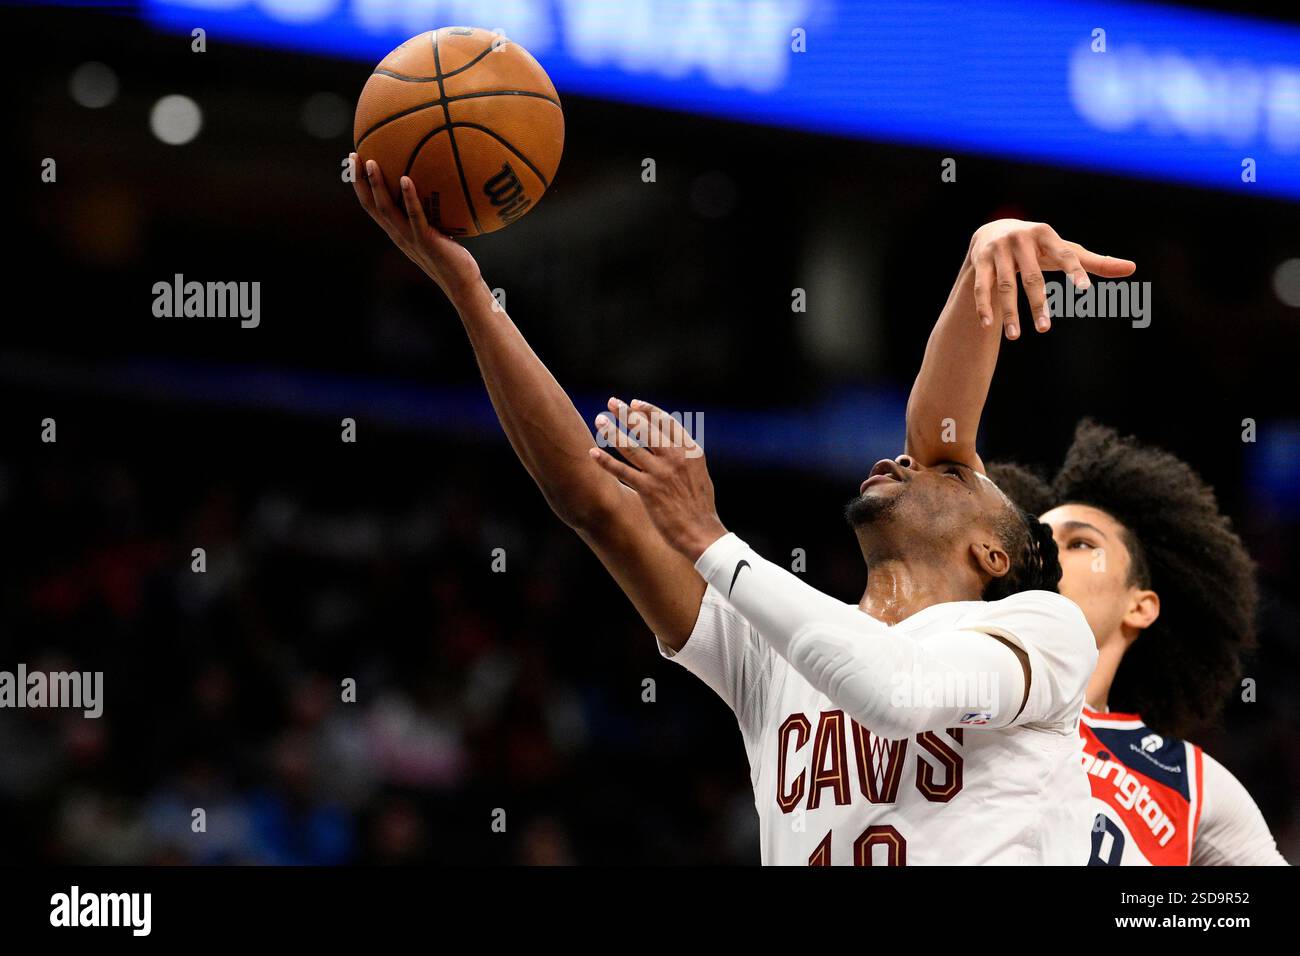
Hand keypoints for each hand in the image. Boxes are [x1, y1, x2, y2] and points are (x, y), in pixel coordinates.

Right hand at [350, 153, 482, 300]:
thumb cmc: (452, 256)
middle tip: (353, 156)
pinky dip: (409, 198)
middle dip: (359, 181)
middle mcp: (398, 235)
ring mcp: (410, 239)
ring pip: (386, 210)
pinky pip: (415, 217)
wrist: (461, 283)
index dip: (360, 186)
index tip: (355, 162)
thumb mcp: (437, 231)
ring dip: (377, 186)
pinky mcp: (426, 241)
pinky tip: (405, 179)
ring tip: (372, 163)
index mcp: (397, 232)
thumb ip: (431, 213)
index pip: (372, 206)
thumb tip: (438, 185)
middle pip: (371, 205)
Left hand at [589, 398, 727, 561]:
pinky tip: (593, 453)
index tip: (634, 403)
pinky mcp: (648, 490)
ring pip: (631, 446)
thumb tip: (670, 443)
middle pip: (646, 429)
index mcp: (691, 451)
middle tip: (612, 402)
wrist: (701, 532)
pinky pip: (622, 471)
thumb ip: (684, 456)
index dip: (648, 410)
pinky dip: (606, 461)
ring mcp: (660, 474)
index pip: (667, 422)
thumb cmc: (700, 506)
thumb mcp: (698, 473)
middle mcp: (675, 458)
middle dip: (626, 414)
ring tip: (600, 420)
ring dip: (612, 432)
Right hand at [967, 220, 1135, 339]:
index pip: (1064, 255)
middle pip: (1031, 277)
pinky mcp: (979, 261)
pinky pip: (982, 287)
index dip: (1074, 271)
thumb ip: (1094, 262)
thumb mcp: (1063, 250)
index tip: (1085, 290)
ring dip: (1010, 312)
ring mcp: (998, 250)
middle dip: (1037, 304)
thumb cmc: (1038, 246)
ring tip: (1016, 337)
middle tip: (1045, 329)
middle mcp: (1021, 239)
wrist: (993, 230)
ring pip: (1005, 286)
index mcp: (1046, 234)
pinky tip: (988, 327)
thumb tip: (1133, 269)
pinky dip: (984, 307)